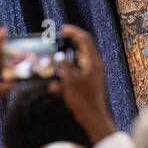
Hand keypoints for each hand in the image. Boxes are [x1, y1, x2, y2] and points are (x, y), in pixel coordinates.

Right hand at [52, 24, 115, 143]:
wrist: (93, 119)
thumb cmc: (83, 100)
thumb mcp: (70, 81)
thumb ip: (64, 66)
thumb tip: (59, 56)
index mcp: (93, 62)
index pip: (85, 40)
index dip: (74, 32)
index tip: (63, 29)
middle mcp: (94, 66)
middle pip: (81, 49)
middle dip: (67, 47)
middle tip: (56, 44)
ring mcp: (92, 75)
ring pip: (76, 63)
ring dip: (64, 64)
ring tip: (52, 67)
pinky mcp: (88, 83)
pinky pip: (76, 75)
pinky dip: (66, 77)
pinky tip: (55, 86)